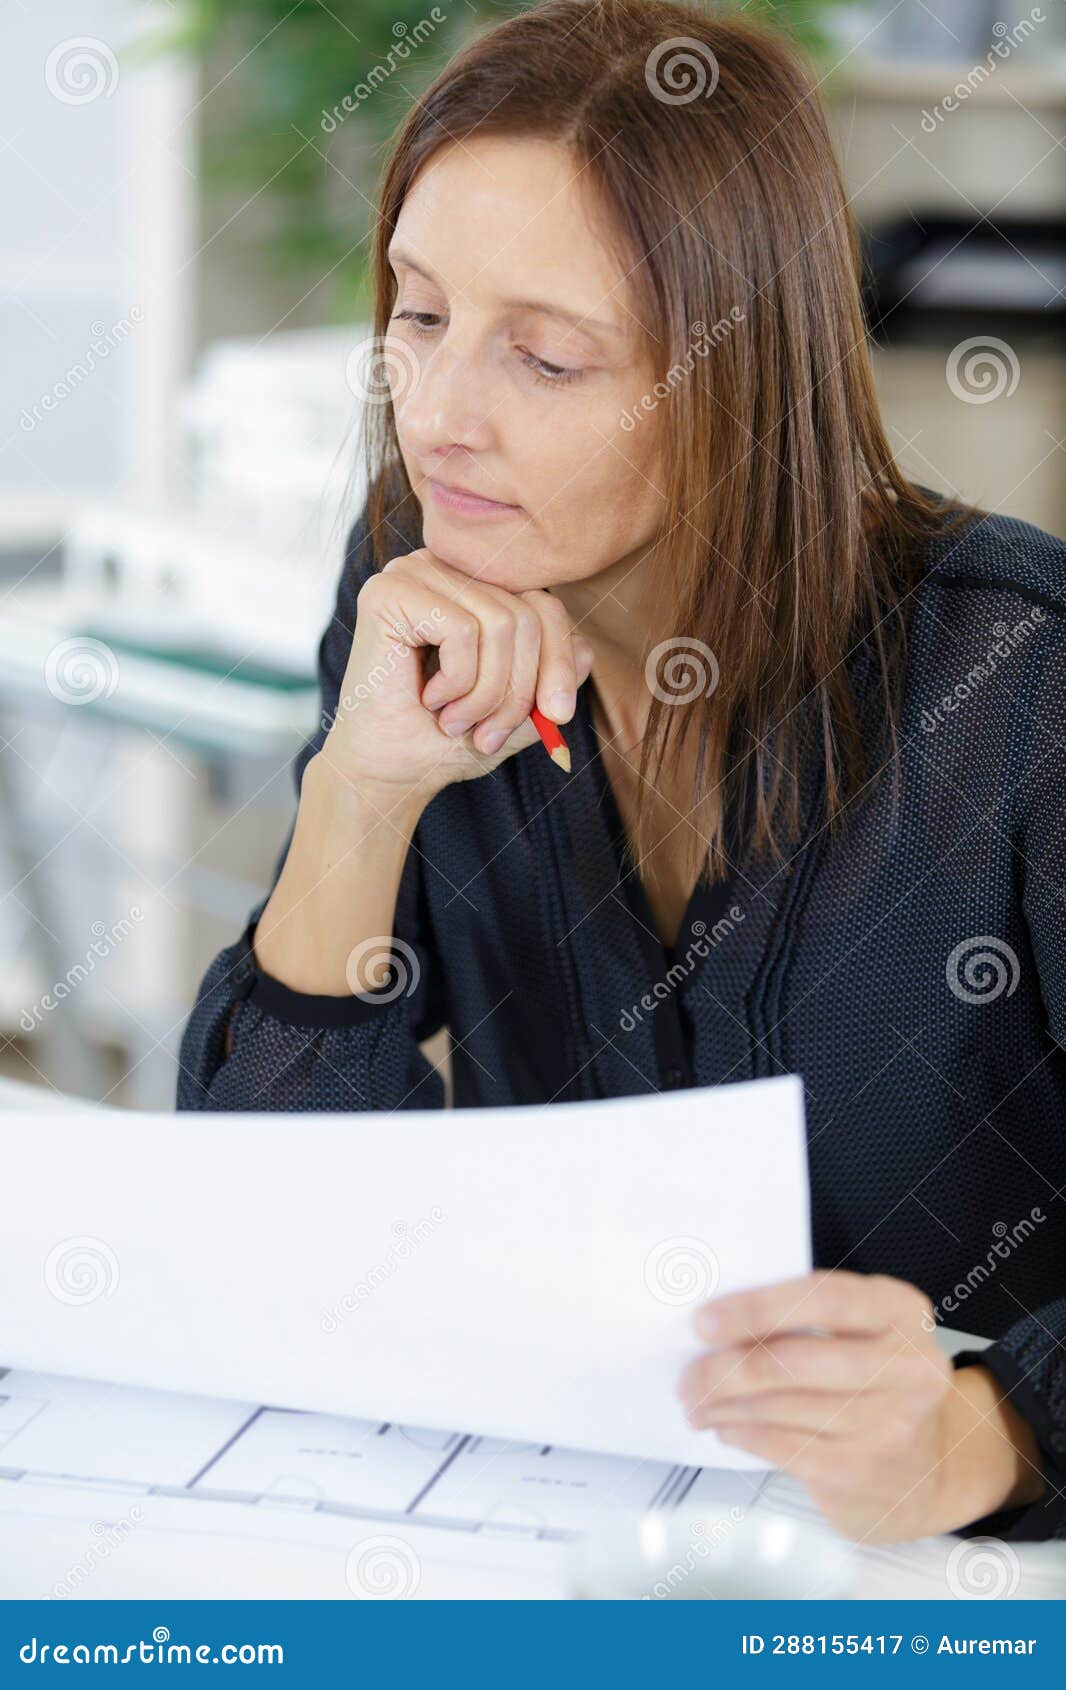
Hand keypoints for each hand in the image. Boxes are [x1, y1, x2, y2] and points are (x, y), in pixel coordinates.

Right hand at [322, 547, 592, 804]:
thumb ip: (552, 679)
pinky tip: (429, 700)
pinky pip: (464, 630)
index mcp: (474, 587)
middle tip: (488, 734)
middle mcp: (445, 569)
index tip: (556, 719)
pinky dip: (458, 682)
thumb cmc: (442, 741)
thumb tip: (586, 651)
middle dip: (520, 690)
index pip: (546, 606)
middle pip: (530, 614)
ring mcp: (415, 573)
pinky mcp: (390, 591)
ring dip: (487, 693)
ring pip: (503, 623)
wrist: (384, 773)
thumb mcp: (517, 711)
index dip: (559, 665)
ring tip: (456, 722)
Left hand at [677, 1270, 1044, 1542]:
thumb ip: (810, 1317)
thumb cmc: (880, 1384)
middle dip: (723, 1368)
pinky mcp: (859, 1471)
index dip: (757, 1308)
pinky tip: (724, 1424)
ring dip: (722, 1403)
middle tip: (687, 1374)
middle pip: (791, 1361)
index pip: (824, 1299)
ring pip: (777, 1407)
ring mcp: (886, 1425)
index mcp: (902, 1312)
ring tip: (696, 1400)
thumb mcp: (866, 1333)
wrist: (931, 1469)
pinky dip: (739, 1432)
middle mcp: (906, 1368)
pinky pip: (778, 1444)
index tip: (705, 1322)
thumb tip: (720, 1323)